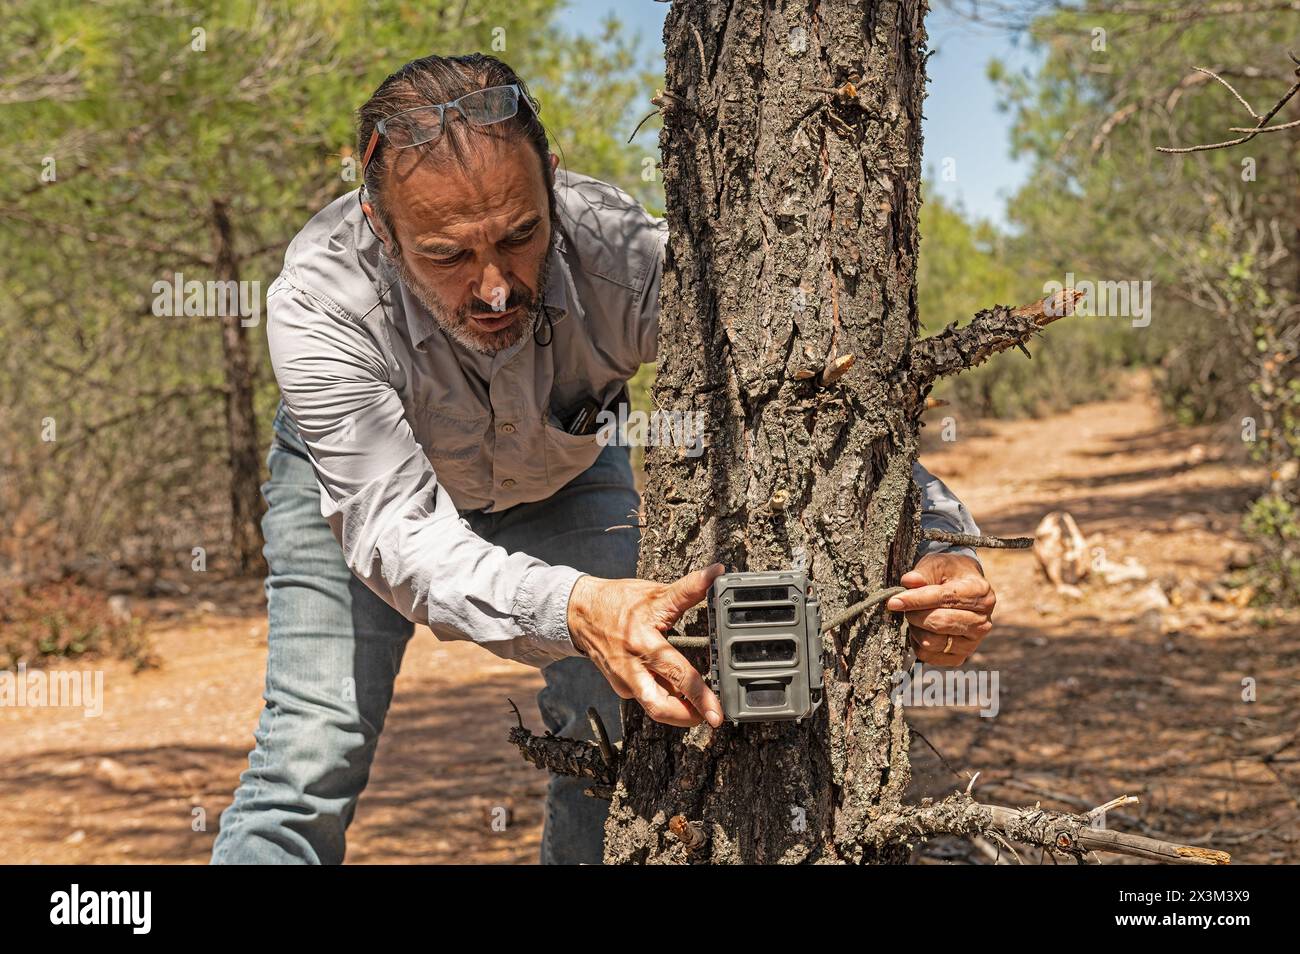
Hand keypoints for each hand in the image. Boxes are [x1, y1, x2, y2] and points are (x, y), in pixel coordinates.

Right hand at [567, 563, 725, 727]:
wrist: (580, 613)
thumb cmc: (617, 602)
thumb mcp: (655, 594)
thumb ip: (689, 588)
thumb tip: (717, 573)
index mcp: (643, 644)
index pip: (678, 676)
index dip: (701, 697)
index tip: (717, 713)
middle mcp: (632, 669)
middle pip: (661, 707)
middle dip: (689, 717)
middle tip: (713, 717)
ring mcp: (624, 681)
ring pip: (655, 706)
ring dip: (679, 709)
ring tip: (700, 704)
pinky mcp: (622, 687)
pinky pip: (648, 698)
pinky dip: (666, 698)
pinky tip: (678, 690)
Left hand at [886, 553, 994, 665]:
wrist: (960, 587)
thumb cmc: (948, 574)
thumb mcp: (937, 564)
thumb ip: (923, 572)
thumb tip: (909, 581)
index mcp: (980, 592)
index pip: (945, 598)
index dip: (916, 600)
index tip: (894, 601)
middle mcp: (983, 620)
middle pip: (939, 622)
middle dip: (914, 614)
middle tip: (903, 605)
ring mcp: (973, 641)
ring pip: (932, 642)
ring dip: (915, 628)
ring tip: (915, 615)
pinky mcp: (960, 657)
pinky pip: (929, 656)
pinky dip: (917, 643)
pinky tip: (920, 628)